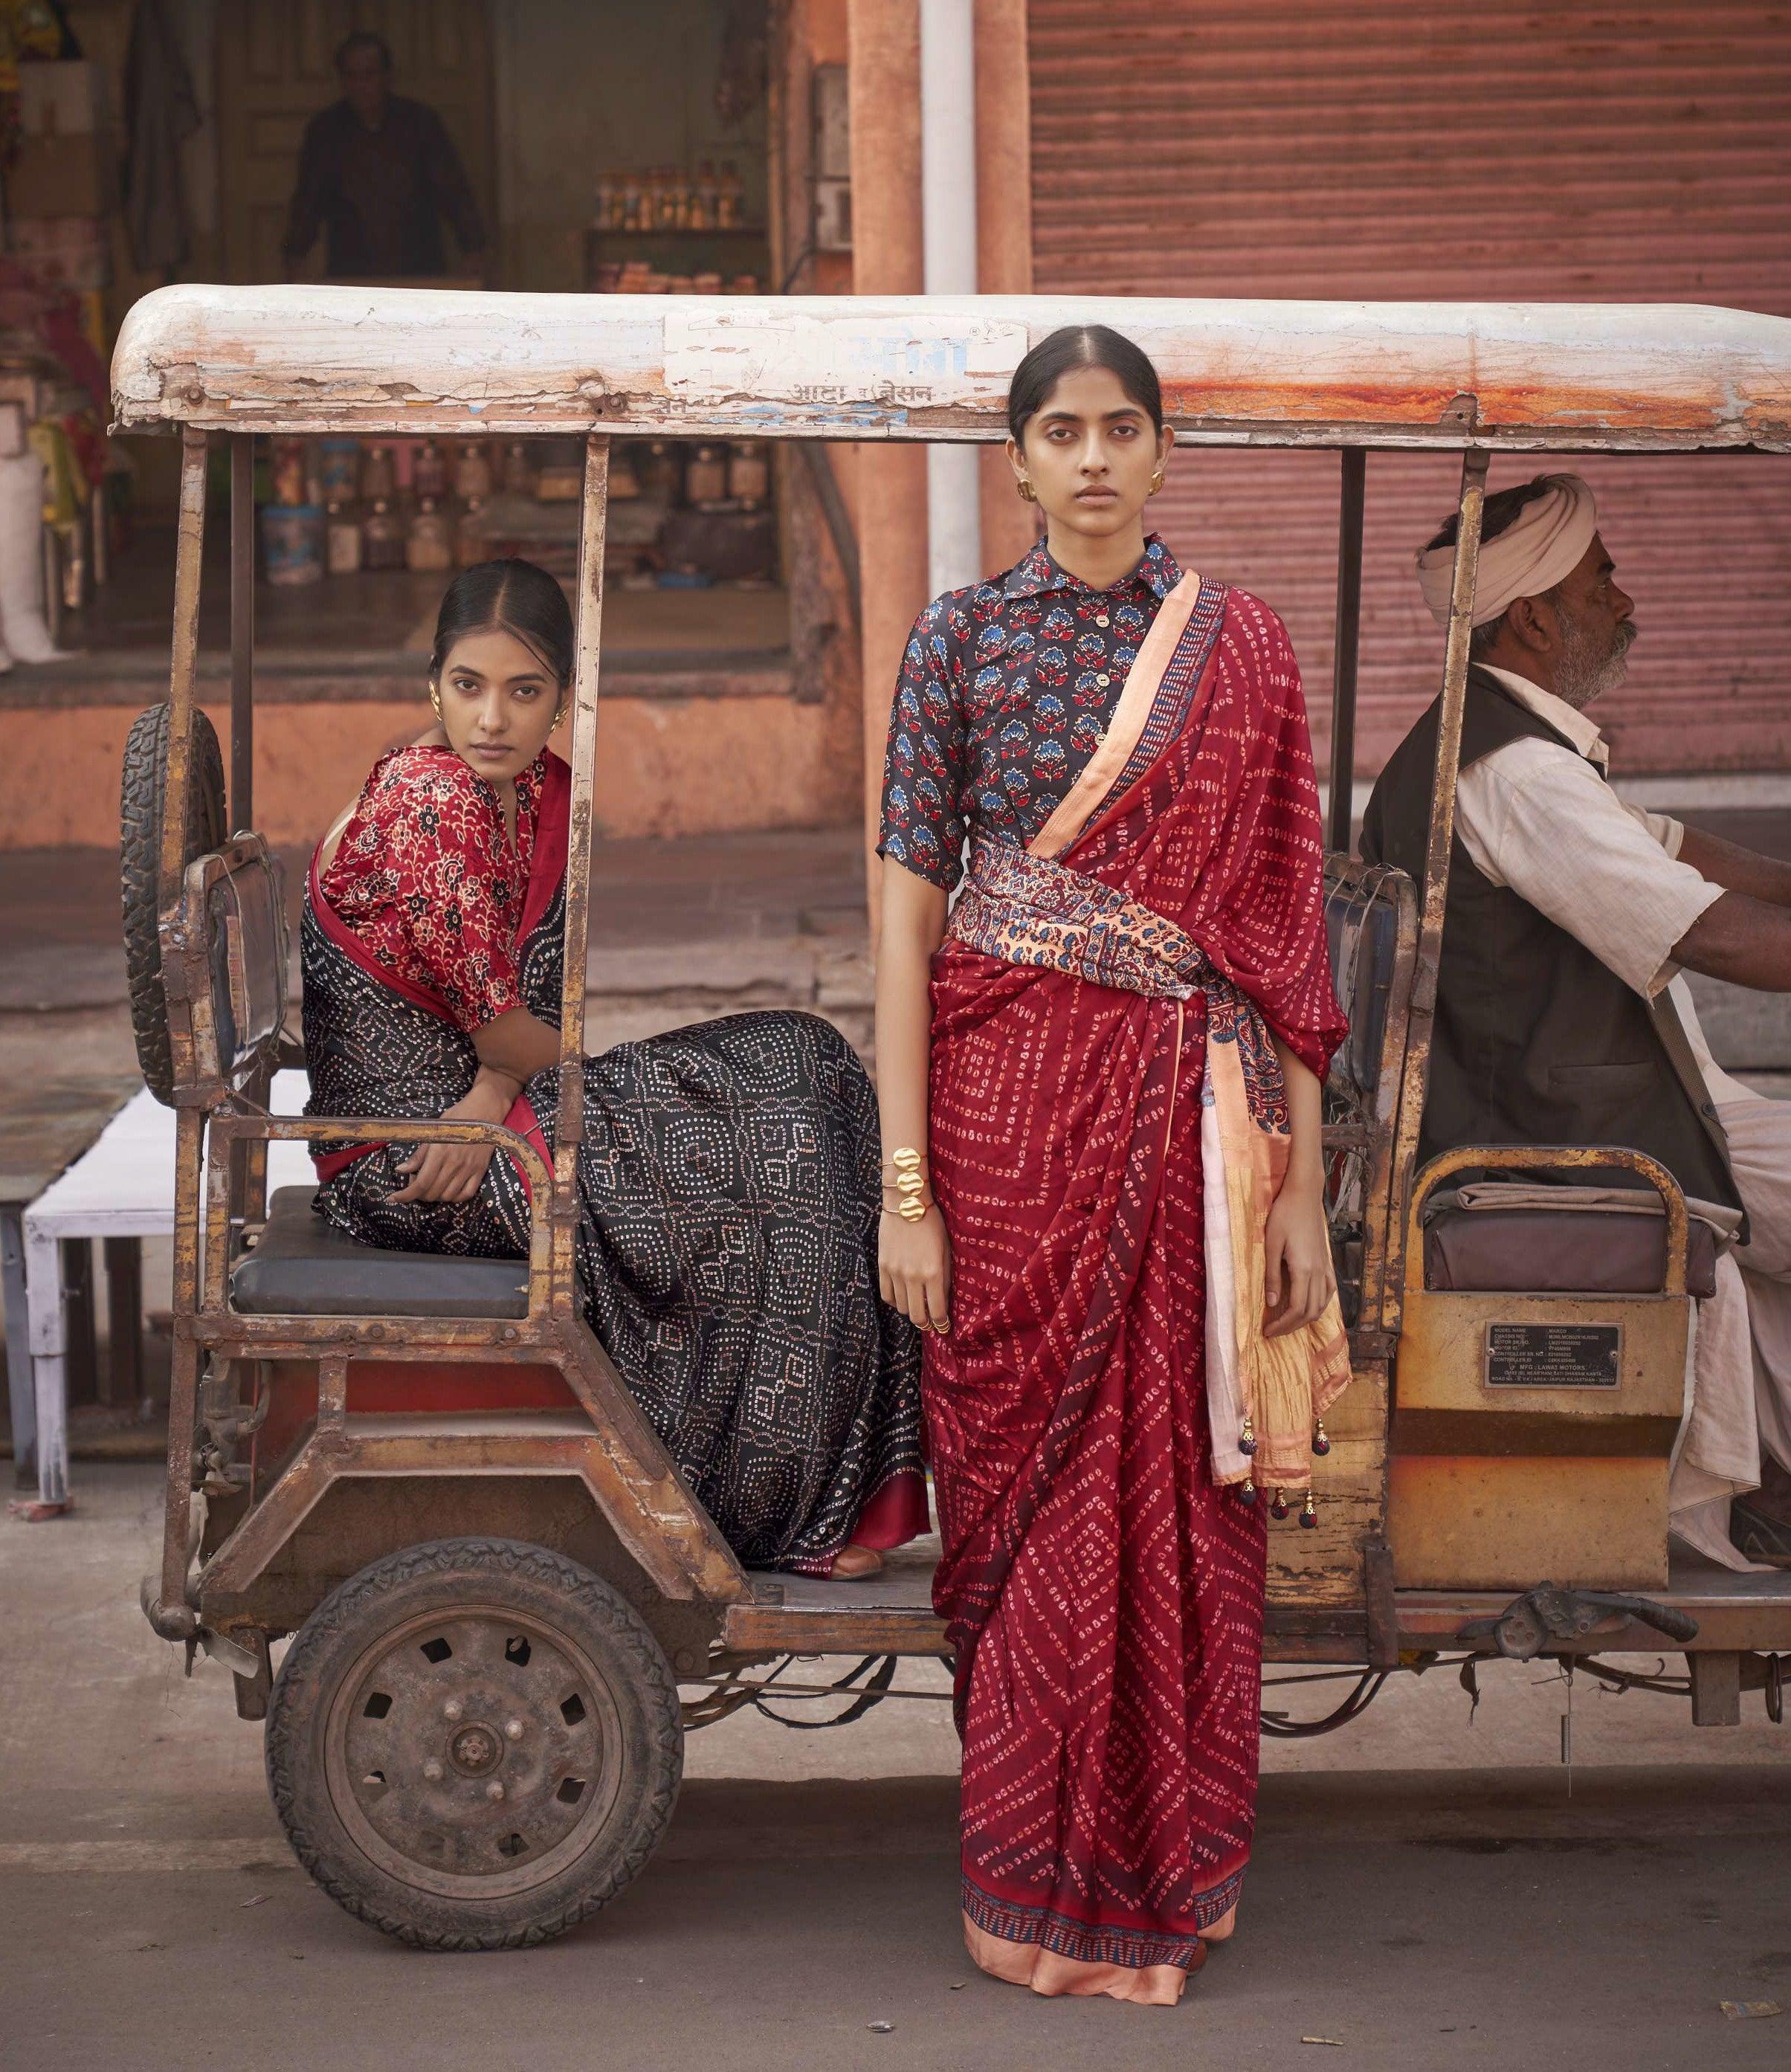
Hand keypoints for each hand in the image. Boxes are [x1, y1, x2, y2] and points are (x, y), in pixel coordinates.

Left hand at [389, 1070, 518, 1204]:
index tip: (394, 1198)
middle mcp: (454, 1164)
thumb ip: (418, 1154)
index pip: (421, 1183)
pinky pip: (466, 1194)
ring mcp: (469, 1169)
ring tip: (431, 1184)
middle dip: (418, 1193)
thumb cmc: (457, 1117)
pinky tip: (448, 1189)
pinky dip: (454, 1197)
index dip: (406, 1195)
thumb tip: (401, 1170)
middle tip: (416, 1181)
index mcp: (439, 1152)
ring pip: (447, 1196)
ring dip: (435, 1196)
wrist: (486, 1109)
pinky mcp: (480, 1171)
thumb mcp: (433, 1130)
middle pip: (432, 1192)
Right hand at [879, 1205, 951, 1335]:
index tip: (944, 1326)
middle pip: (917, 1315)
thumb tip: (943, 1299)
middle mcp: (913, 1277)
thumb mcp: (946, 1250)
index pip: (937, 1311)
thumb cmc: (932, 1224)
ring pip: (902, 1308)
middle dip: (926, 1323)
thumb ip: (945, 1276)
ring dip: (911, 1312)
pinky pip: (886, 1295)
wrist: (906, 1204)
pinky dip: (895, 1302)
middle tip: (931, 1323)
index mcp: (933, 1273)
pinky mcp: (883, 1266)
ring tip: (918, 1308)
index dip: (941, 1324)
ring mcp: (895, 1273)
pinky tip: (902, 1298)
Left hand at [1262, 1181, 1335, 1338]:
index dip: (1282, 1325)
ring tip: (1288, 1323)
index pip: (1296, 1309)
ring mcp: (1325, 1267)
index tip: (1267, 1331)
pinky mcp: (1327, 1261)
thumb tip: (1272, 1304)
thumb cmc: (1283, 1215)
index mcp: (1303, 1270)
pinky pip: (1329, 1291)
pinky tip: (1310, 1306)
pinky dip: (1320, 1305)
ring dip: (1305, 1319)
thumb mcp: (1271, 1245)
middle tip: (1274, 1331)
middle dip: (1292, 1327)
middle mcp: (1318, 1272)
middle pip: (1310, 1312)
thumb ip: (1272, 1276)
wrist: (1304, 1195)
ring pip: (1322, 1304)